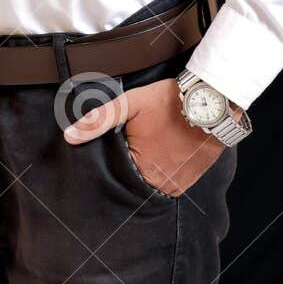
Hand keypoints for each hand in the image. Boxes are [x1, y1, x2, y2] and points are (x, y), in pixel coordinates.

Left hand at [62, 76, 226, 195]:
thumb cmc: (170, 100)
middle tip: (137, 145)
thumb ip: (98, 121)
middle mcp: (161, 182)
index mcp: (142, 168)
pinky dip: (166, 169)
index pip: (116, 175)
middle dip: (131, 167)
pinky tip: (164, 152)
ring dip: (149, 169)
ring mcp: (179, 183)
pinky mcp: (193, 178)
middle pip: (135, 180)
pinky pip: (172, 181)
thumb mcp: (129, 104)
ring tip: (151, 148)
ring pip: (153, 182)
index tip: (118, 148)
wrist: (213, 100)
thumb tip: (69, 137)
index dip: (113, 162)